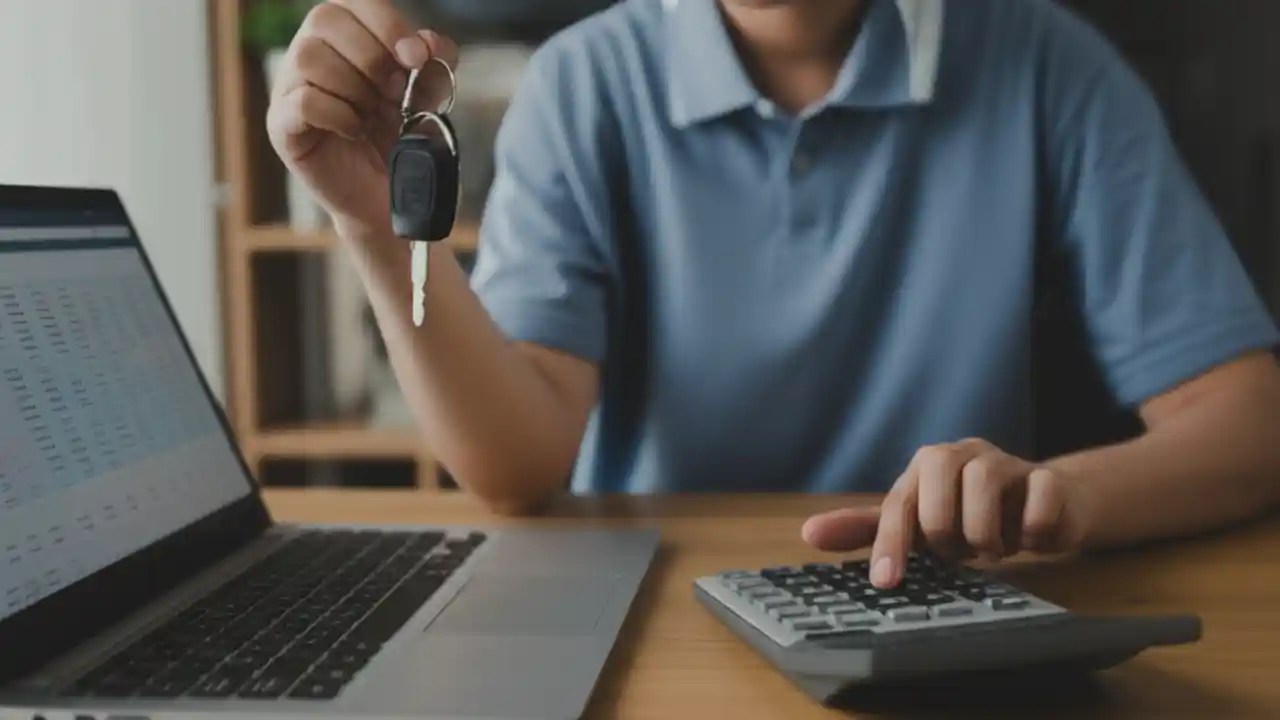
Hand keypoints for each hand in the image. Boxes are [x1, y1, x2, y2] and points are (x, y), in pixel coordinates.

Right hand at [265, 0, 458, 231]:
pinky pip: (303, 101)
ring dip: (353, 88)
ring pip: (309, 56)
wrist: (391, 194)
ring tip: (369, 116)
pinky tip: (353, 131)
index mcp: (343, 36)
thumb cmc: (402, 137)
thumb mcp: (429, 95)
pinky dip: (339, 115)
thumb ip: (435, 63)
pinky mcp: (281, 126)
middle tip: (390, 94)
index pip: (353, 1)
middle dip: (370, 57)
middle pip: (324, 19)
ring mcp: (287, 88)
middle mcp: (308, 53)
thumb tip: (426, 43)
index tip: (414, 58)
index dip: (387, 24)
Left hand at [801, 439, 1094, 587]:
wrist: (1045, 501)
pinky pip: (1038, 502)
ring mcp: (1007, 461)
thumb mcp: (917, 520)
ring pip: (985, 496)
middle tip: (962, 551)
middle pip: (938, 502)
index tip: (886, 582)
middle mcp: (962, 455)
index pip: (897, 506)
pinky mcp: (1048, 477)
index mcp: (925, 466)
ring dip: (987, 538)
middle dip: (947, 540)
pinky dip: (1031, 531)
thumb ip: (869, 528)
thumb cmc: (968, 512)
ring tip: (993, 546)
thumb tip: (808, 533)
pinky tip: (1028, 536)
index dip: (890, 546)